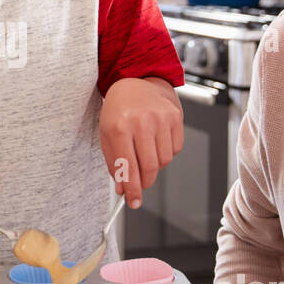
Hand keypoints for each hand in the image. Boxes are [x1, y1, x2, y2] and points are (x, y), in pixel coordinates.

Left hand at [100, 77, 182, 208]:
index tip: (133, 202)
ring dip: (155, 166)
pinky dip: (166, 152)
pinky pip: (175, 149)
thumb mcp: (107, 134)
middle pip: (149, 167)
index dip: (132, 189)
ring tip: (145, 153)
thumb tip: (123, 189)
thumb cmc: (119, 109)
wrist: (138, 81)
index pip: (128, 167)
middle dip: (144, 182)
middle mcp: (142, 122)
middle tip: (140, 185)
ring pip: (164, 160)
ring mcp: (161, 119)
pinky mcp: (176, 117)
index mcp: (120, 127)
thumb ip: (114, 163)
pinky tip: (156, 141)